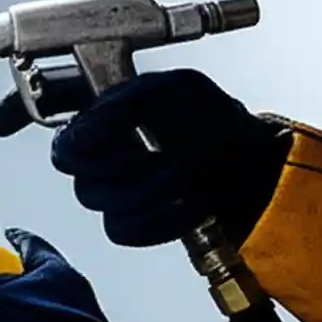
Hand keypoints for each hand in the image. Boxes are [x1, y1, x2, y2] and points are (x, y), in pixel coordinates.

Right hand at [51, 70, 291, 246]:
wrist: (255, 164)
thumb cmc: (217, 122)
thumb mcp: (174, 90)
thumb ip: (122, 104)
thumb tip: (85, 128)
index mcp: (105, 127)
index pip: (66, 148)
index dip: (83, 152)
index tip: (115, 144)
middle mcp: (106, 164)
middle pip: (84, 184)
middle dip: (128, 173)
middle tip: (164, 161)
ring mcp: (120, 198)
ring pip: (104, 209)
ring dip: (148, 194)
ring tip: (185, 181)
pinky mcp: (137, 225)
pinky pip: (124, 231)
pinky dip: (159, 220)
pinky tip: (186, 205)